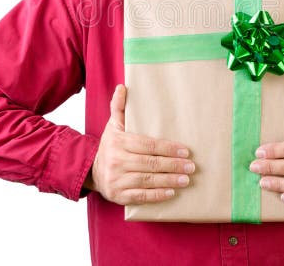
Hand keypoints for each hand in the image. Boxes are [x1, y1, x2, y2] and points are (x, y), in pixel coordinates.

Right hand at [86, 84, 194, 204]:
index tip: (185, 151)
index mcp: (119, 142)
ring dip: (169, 181)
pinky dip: (157, 195)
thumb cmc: (110, 146)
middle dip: (173, 165)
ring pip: (147, 180)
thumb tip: (123, 87)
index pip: (148, 145)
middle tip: (191, 166)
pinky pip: (141, 196)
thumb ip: (118, 107)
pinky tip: (171, 193)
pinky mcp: (119, 195)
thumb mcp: (113, 126)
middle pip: (150, 163)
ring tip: (186, 179)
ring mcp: (117, 180)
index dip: (168, 148)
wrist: (91, 171)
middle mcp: (117, 161)